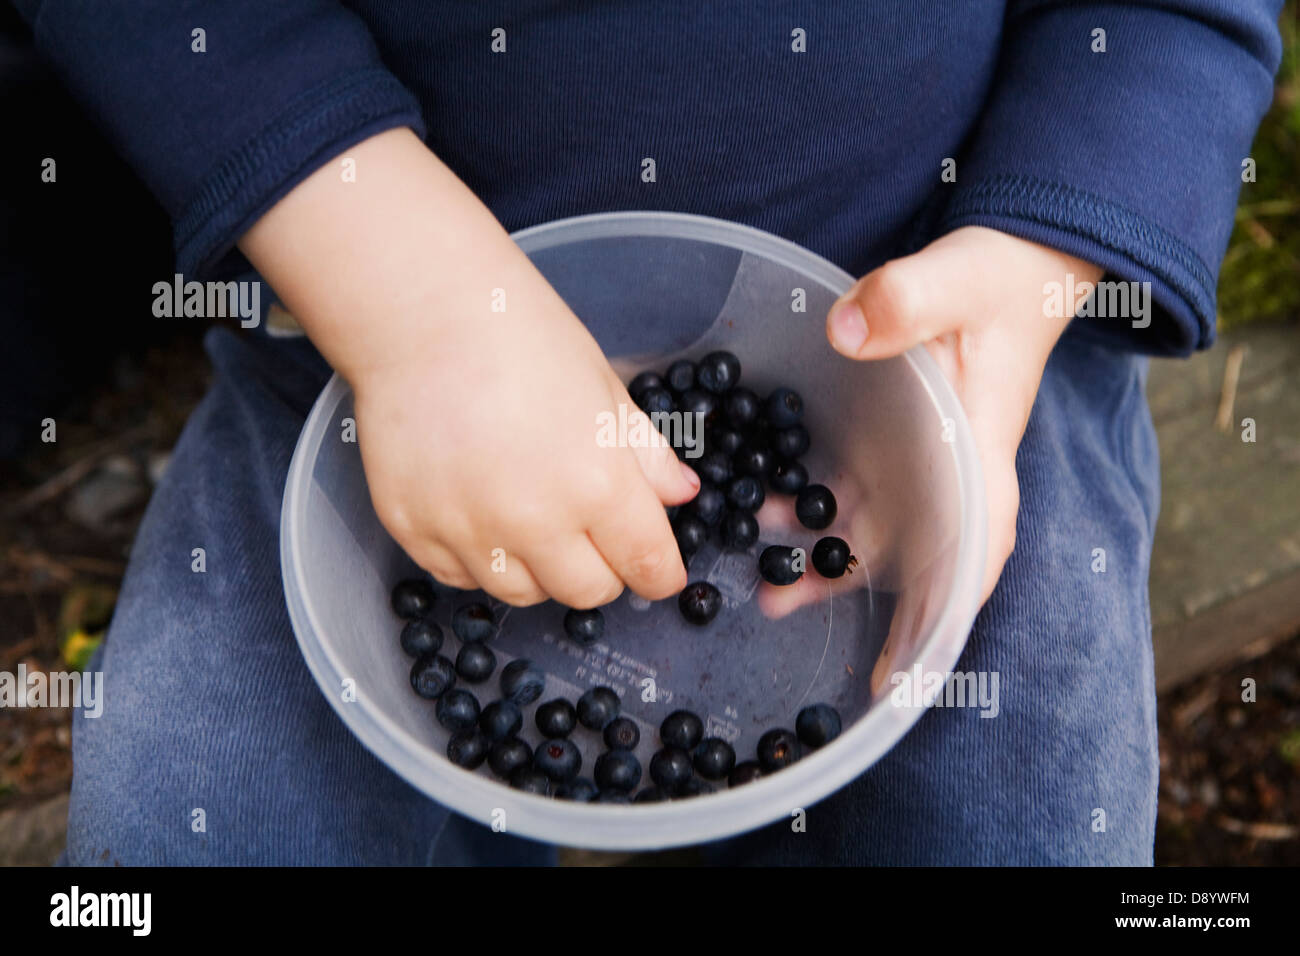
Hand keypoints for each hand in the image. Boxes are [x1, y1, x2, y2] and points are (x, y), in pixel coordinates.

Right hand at [351, 278, 699, 607]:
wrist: (421, 314)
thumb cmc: (523, 337)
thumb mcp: (604, 389)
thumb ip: (646, 454)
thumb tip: (680, 494)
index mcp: (598, 484)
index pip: (647, 564)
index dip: (659, 573)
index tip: (658, 572)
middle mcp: (535, 522)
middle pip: (587, 592)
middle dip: (601, 571)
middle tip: (591, 538)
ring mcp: (469, 532)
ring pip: (521, 594)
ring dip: (538, 570)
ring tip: (530, 520)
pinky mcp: (414, 531)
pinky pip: (458, 576)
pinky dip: (477, 560)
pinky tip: (479, 514)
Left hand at [760, 225, 1101, 619]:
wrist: (1009, 272)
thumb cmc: (999, 283)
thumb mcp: (960, 280)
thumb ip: (909, 301)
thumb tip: (843, 330)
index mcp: (980, 457)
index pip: (972, 553)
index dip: (937, 615)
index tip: (903, 672)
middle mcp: (948, 480)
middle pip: (905, 562)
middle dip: (846, 593)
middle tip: (779, 608)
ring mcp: (916, 469)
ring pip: (862, 534)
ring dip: (812, 560)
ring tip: (757, 579)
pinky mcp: (887, 450)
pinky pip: (841, 494)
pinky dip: (802, 512)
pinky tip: (753, 511)